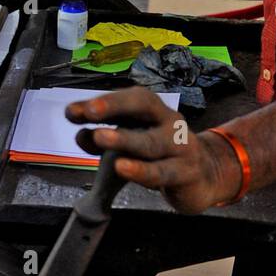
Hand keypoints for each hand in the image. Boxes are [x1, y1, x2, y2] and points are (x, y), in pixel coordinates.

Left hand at [64, 88, 242, 213]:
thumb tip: (80, 134)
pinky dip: (141, 170)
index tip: (71, 112)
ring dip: (124, 139)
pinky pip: (161, 171)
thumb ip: (104, 138)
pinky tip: (122, 167)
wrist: (204, 177)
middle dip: (113, 106)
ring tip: (99, 137)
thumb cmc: (160, 155)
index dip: (102, 102)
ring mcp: (180, 146)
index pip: (129, 98)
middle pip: (143, 106)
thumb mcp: (130, 144)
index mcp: (153, 110)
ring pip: (150, 141)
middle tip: (89, 112)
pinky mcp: (186, 172)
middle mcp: (168, 121)